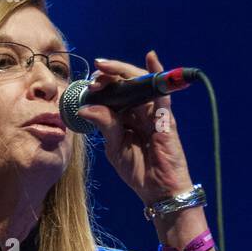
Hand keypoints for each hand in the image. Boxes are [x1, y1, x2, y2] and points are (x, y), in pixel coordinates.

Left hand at [76, 50, 194, 204]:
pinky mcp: (165, 118)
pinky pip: (162, 93)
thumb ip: (104, 125)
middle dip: (111, 74)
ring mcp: (154, 112)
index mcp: (127, 117)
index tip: (88, 83)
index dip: (102, 84)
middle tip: (96, 69)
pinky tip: (151, 59)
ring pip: (141, 83)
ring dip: (123, 73)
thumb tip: (86, 107)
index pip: (115, 92)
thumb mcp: (114, 147)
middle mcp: (141, 110)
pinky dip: (158, 75)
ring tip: (106, 67)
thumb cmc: (139, 170)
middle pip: (128, 83)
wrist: (158, 191)